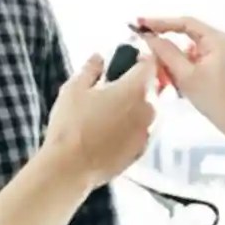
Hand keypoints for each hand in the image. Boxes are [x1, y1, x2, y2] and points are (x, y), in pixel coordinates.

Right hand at [45, 53, 157, 186]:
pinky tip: (114, 129)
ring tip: (113, 109)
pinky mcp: (142, 150)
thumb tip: (99, 57)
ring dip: (138, 104)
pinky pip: (145, 129)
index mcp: (136, 88)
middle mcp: (150, 108)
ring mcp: (148, 131)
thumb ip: (91, 68)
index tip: (127, 60)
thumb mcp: (74, 88)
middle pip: (154, 87)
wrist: (71, 167)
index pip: (150, 63)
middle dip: (139, 82)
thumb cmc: (71, 125)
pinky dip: (135, 124)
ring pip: (151, 109)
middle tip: (116, 85)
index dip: (140, 58)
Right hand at [135, 16, 224, 138]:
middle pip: (185, 35)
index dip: (161, 22)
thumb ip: (166, 53)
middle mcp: (219, 41)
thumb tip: (149, 37)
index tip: (141, 24)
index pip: (185, 23)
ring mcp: (219, 52)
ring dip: (172, 60)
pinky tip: (174, 81)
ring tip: (163, 76)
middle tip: (148, 52)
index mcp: (217, 39)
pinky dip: (180, 67)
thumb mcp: (186, 75)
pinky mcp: (216, 64)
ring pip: (187, 49)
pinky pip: (192, 59)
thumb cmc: (213, 98)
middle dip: (166, 46)